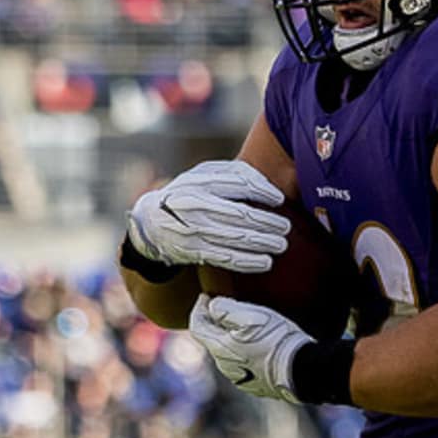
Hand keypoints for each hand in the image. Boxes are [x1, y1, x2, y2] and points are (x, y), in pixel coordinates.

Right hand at [127, 160, 291, 272]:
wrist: (151, 222)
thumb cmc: (189, 194)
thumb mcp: (204, 176)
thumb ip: (233, 175)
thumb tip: (267, 186)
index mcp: (200, 181)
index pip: (239, 184)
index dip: (262, 191)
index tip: (280, 200)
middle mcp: (194, 204)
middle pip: (239, 213)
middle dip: (266, 222)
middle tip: (286, 227)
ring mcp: (192, 229)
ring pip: (235, 237)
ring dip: (262, 243)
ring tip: (281, 245)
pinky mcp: (193, 251)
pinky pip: (225, 258)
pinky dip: (247, 261)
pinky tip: (265, 263)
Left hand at [188, 294, 313, 403]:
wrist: (302, 369)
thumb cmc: (276, 340)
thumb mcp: (250, 316)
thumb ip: (225, 309)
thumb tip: (211, 306)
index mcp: (219, 348)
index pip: (197, 326)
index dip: (199, 308)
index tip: (206, 296)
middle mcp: (224, 366)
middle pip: (211, 340)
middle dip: (215, 323)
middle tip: (224, 307)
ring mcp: (239, 378)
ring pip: (226, 353)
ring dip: (230, 338)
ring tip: (244, 325)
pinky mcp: (254, 384)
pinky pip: (242, 364)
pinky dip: (243, 351)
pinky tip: (257, 344)